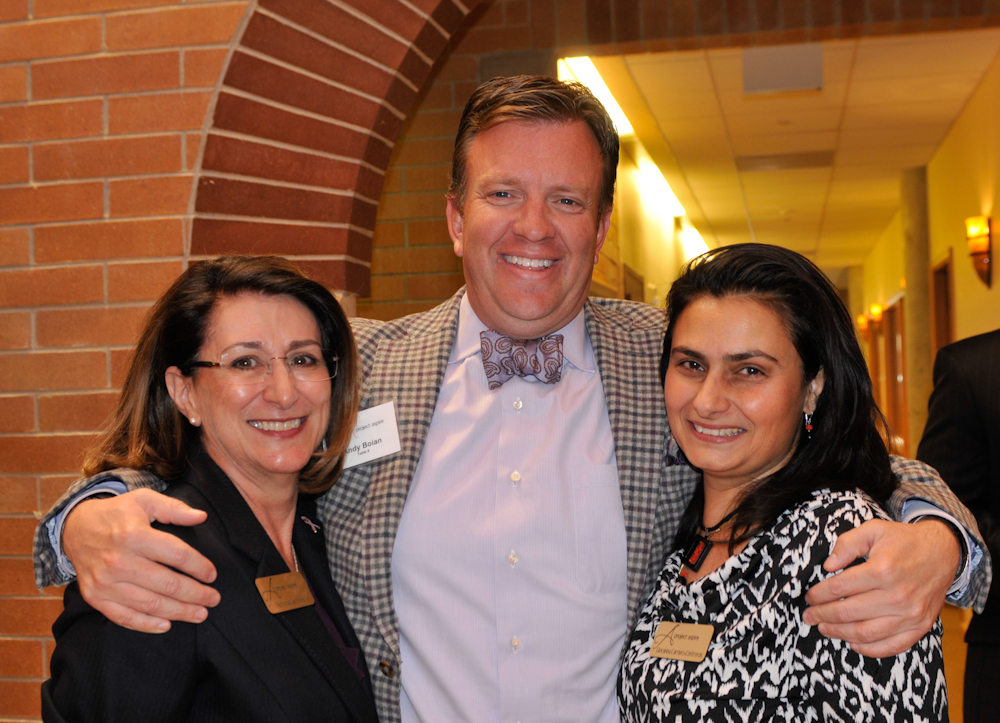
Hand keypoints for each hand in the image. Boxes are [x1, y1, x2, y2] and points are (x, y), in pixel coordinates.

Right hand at [63, 490, 219, 632]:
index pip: (177, 555)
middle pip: (167, 584)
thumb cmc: (117, 513)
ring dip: (178, 612)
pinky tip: (166, 625)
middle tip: (213, 599)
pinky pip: (123, 617)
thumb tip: (201, 516)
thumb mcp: (145, 500)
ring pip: (150, 604)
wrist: (75, 528)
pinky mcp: (94, 597)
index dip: (199, 567)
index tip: (212, 575)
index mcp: (134, 535)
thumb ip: (174, 508)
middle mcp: (119, 560)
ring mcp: (105, 582)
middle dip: (196, 594)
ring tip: (200, 614)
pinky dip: (146, 625)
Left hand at [803, 518, 958, 656]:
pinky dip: (869, 649)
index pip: (840, 587)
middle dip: (823, 615)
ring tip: (824, 628)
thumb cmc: (903, 541)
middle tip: (809, 616)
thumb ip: (847, 544)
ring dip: (840, 633)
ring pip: (866, 633)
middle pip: (849, 612)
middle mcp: (897, 595)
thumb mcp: (873, 530)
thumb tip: (828, 566)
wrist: (943, 552)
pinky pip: (892, 646)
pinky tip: (853, 642)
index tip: (809, 597)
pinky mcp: (921, 626)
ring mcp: (911, 614)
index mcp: (883, 570)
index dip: (819, 594)